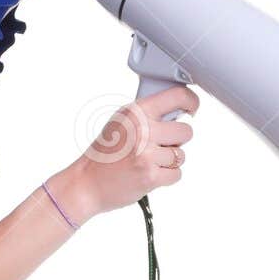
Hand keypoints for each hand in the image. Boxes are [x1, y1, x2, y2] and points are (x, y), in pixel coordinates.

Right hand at [55, 82, 198, 221]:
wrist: (87, 183)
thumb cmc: (105, 154)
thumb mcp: (121, 123)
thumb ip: (147, 115)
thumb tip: (178, 110)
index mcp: (135, 112)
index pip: (177, 96)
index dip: (191, 102)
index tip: (191, 109)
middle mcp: (142, 129)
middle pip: (186, 131)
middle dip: (177, 140)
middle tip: (160, 145)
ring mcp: (147, 153)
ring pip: (181, 155)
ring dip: (169, 161)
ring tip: (149, 162)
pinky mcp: (151, 176)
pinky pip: (177, 173)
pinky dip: (166, 176)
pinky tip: (149, 174)